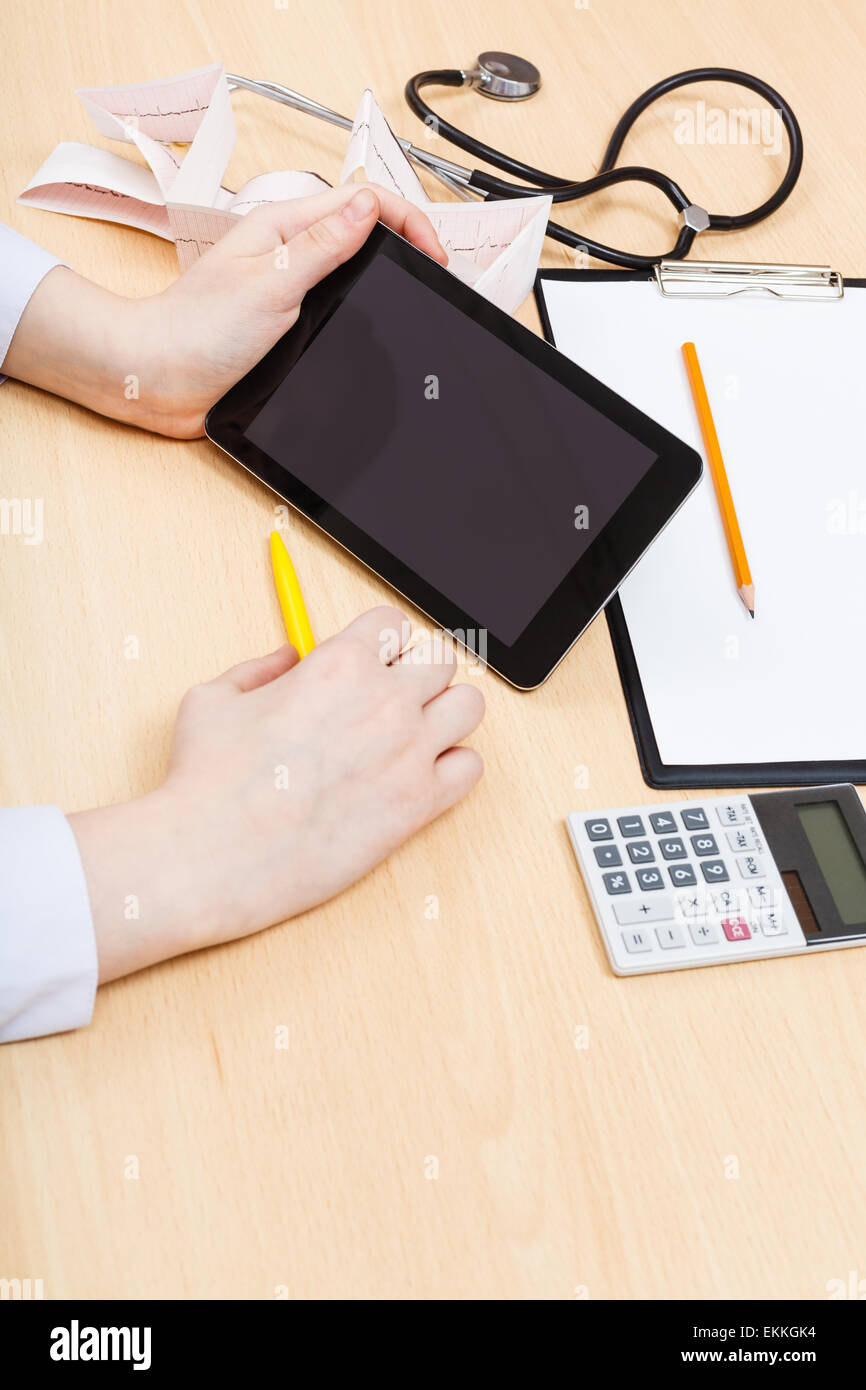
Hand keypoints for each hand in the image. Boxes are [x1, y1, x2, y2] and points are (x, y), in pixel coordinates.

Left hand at [4, 184, 446, 437]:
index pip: (363, 201)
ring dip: (383, 276)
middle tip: (434, 274)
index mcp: (284, 227)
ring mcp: (288, 288)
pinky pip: (333, 308)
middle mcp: (288, 252)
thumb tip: (367, 207)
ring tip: (413, 294)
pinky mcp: (285, 324)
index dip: (408, 222)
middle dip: (404, 244)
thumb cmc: (197, 329)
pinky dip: (360, 310)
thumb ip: (321, 244)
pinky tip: (374, 326)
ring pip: (351, 269)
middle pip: (363, 231)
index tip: (434, 256)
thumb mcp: (271, 283)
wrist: (158, 377)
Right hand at [69, 607, 483, 983]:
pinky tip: (418, 776)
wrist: (213, 855)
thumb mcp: (213, 698)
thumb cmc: (207, 779)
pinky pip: (471, 767)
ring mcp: (409, 751)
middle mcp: (385, 700)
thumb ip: (258, 669)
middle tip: (393, 697)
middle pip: (441, 659)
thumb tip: (285, 659)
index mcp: (340, 663)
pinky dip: (452, 767)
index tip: (369, 662)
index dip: (379, 641)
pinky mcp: (419, 803)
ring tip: (414, 733)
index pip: (394, 623)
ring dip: (445, 713)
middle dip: (418, 672)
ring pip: (470, 706)